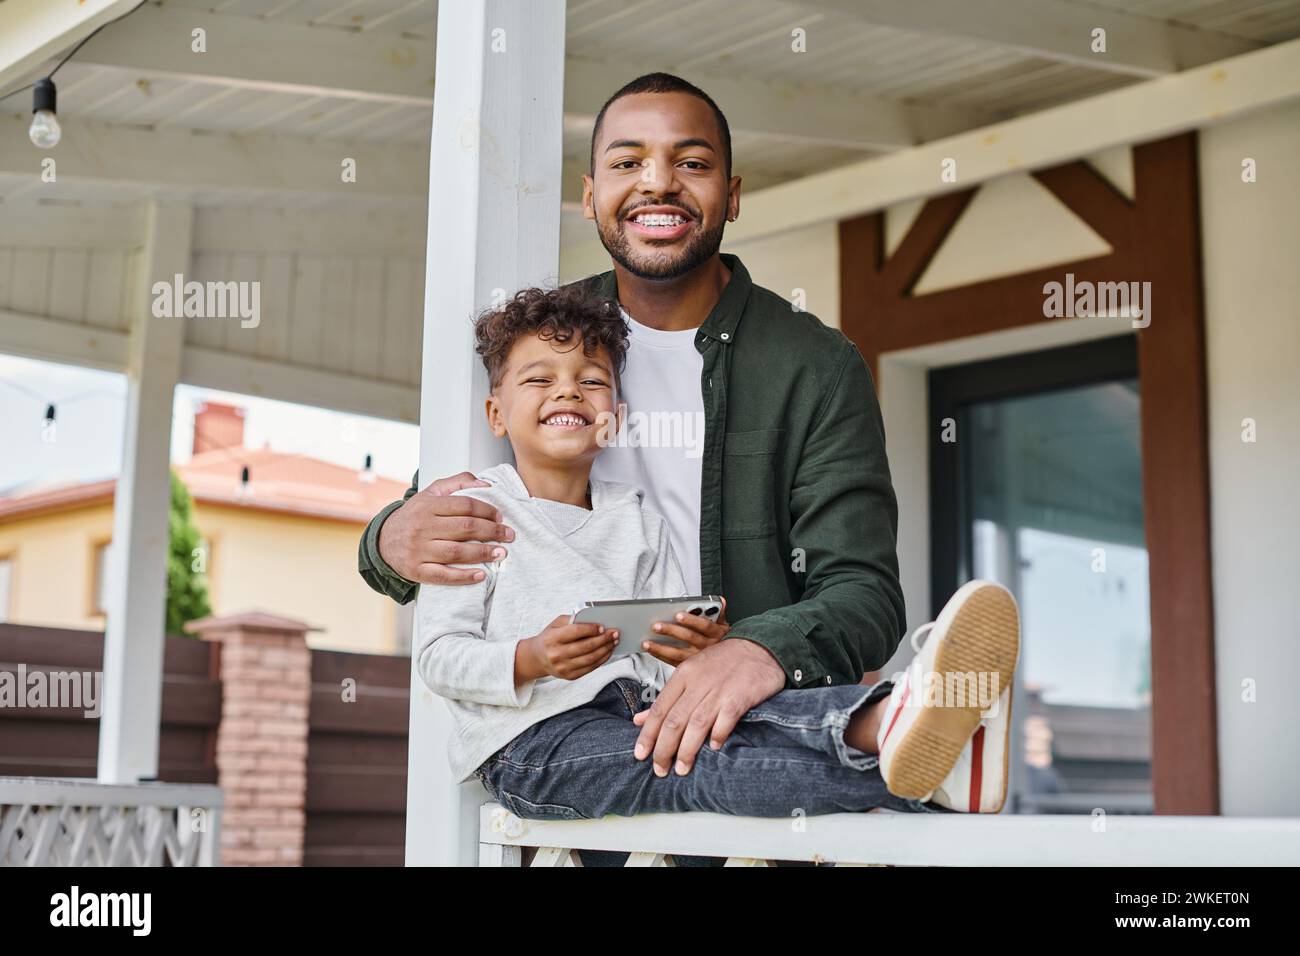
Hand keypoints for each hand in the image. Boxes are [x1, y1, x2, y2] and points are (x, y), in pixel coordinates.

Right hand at [377, 472, 514, 585]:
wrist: (382, 541)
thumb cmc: (414, 516)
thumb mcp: (431, 493)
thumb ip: (458, 483)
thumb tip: (486, 484)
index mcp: (427, 505)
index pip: (464, 505)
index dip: (486, 510)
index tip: (500, 517)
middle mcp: (422, 527)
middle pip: (464, 528)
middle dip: (492, 531)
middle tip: (509, 535)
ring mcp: (418, 550)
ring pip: (456, 552)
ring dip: (483, 553)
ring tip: (502, 553)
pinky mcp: (416, 570)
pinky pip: (443, 575)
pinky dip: (463, 577)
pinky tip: (481, 575)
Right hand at [517, 615, 619, 681]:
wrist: (538, 658)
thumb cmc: (550, 638)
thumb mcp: (555, 624)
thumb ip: (572, 620)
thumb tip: (593, 621)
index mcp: (551, 638)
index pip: (575, 632)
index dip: (590, 629)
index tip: (602, 627)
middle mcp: (556, 654)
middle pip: (586, 646)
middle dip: (603, 639)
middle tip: (614, 633)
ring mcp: (563, 667)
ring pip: (590, 658)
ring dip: (606, 649)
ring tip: (613, 642)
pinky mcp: (569, 676)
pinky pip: (590, 668)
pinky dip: (602, 659)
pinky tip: (607, 652)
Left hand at [632, 638, 784, 776]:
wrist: (760, 647)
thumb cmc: (723, 663)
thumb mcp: (690, 673)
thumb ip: (666, 699)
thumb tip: (639, 720)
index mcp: (683, 675)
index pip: (660, 709)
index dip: (648, 734)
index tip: (640, 755)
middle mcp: (698, 683)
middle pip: (675, 720)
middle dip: (664, 749)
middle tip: (660, 769)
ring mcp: (720, 690)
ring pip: (696, 724)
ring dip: (687, 750)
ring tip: (681, 769)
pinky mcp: (740, 696)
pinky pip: (726, 719)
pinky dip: (718, 735)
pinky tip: (713, 748)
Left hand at [641, 597, 728, 665]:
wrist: (726, 661)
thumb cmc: (720, 640)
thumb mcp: (723, 625)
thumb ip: (719, 612)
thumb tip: (721, 601)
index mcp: (716, 633)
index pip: (705, 625)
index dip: (692, 619)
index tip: (678, 614)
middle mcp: (707, 646)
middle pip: (689, 637)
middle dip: (671, 631)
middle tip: (656, 626)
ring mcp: (697, 658)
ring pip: (678, 653)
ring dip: (661, 648)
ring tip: (647, 642)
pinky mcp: (689, 667)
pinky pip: (673, 662)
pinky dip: (661, 656)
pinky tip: (651, 650)